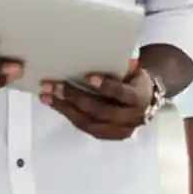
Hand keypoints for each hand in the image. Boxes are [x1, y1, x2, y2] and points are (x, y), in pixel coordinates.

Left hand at [41, 60, 156, 140]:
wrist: (145, 101)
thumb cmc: (135, 81)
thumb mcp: (136, 71)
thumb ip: (128, 66)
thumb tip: (122, 58)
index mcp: (140, 99)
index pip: (123, 94)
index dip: (107, 87)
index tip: (89, 77)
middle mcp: (131, 119)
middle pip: (101, 111)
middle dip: (76, 98)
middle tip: (56, 85)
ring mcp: (118, 130)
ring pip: (88, 122)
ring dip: (65, 108)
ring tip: (47, 95)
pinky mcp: (105, 135)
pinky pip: (84, 126)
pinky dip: (67, 114)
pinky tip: (54, 103)